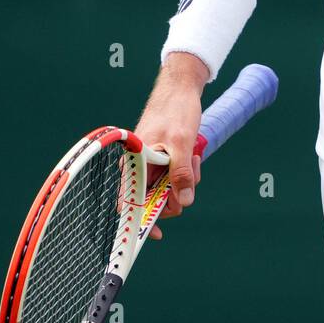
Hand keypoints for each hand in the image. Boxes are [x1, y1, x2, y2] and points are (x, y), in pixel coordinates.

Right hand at [135, 54, 206, 240]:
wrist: (182, 87)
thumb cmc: (176, 110)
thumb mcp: (182, 143)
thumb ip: (181, 174)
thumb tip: (182, 201)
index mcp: (134, 165)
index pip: (129, 204)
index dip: (140, 223)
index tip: (156, 235)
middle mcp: (139, 167)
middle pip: (155, 200)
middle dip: (176, 194)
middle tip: (190, 175)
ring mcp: (152, 164)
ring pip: (170, 189)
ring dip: (185, 180)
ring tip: (193, 157)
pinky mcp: (164, 160)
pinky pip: (176, 177)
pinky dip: (188, 171)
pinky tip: (194, 155)